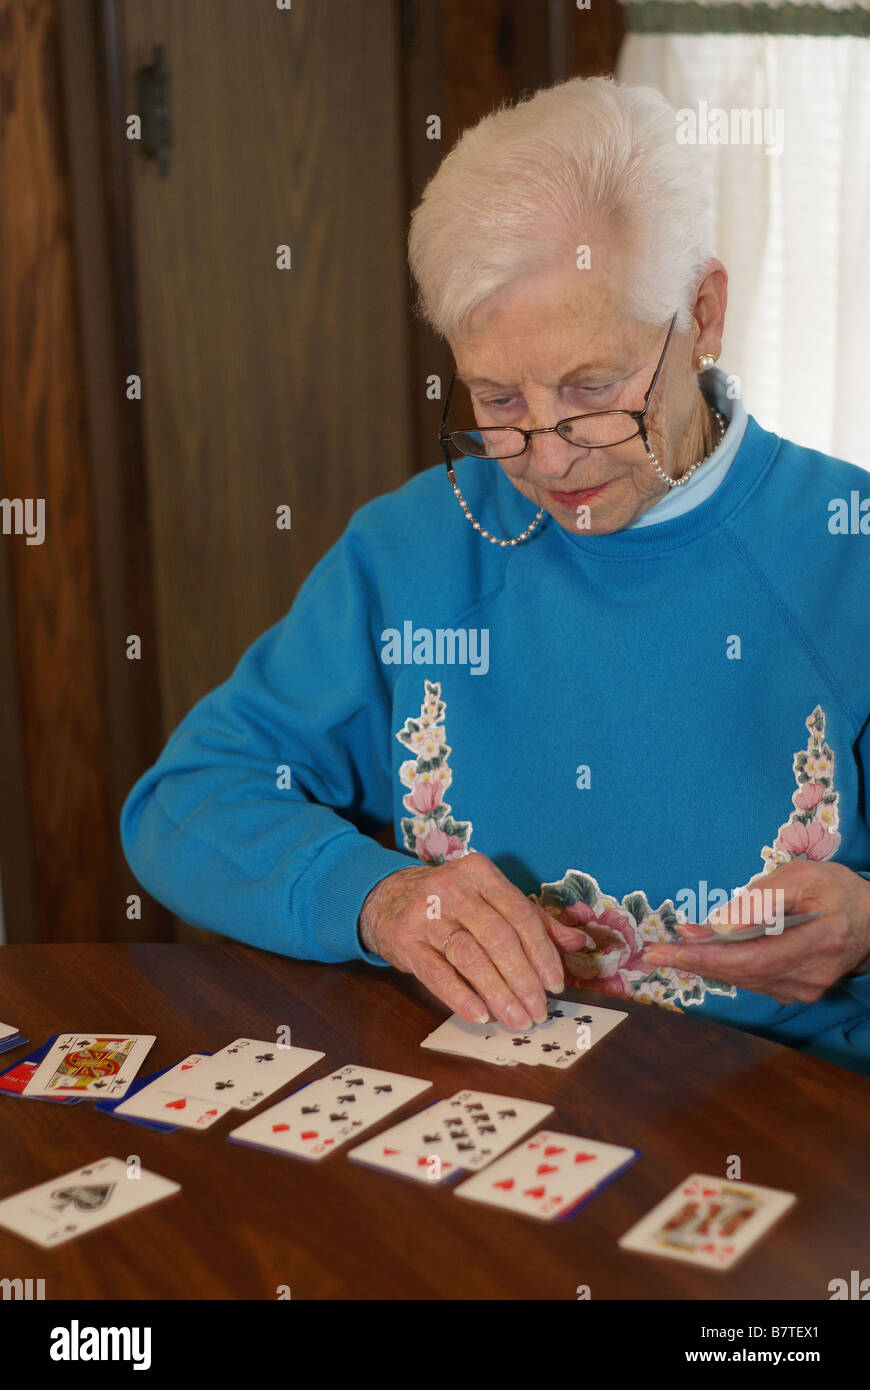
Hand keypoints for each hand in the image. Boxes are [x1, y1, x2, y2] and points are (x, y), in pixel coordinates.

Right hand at [358, 854, 590, 1027]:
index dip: (542, 952)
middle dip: (523, 978)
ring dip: (498, 992)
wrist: (384, 897)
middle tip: (539, 1010)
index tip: (556, 984)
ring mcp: (427, 914)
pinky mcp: (406, 941)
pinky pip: (437, 973)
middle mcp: (454, 889)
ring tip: (517, 1019)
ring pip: (470, 956)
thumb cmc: (449, 901)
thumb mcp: (489, 898)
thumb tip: (578, 942)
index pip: (520, 913)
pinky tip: (480, 1015)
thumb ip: (534, 919)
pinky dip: (461, 996)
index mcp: (481, 873)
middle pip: (498, 937)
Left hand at [641, 860, 869, 1004]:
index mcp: (817, 942)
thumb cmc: (834, 890)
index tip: (670, 952)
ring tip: (675, 947)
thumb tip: (721, 921)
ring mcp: (805, 989)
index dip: (708, 959)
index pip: (753, 958)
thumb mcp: (802, 877)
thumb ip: (762, 898)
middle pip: (744, 974)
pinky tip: (705, 953)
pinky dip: (726, 967)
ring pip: (745, 980)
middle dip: (697, 963)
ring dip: (707, 965)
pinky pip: (754, 981)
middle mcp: (810, 976)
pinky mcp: (797, 992)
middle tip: (657, 951)